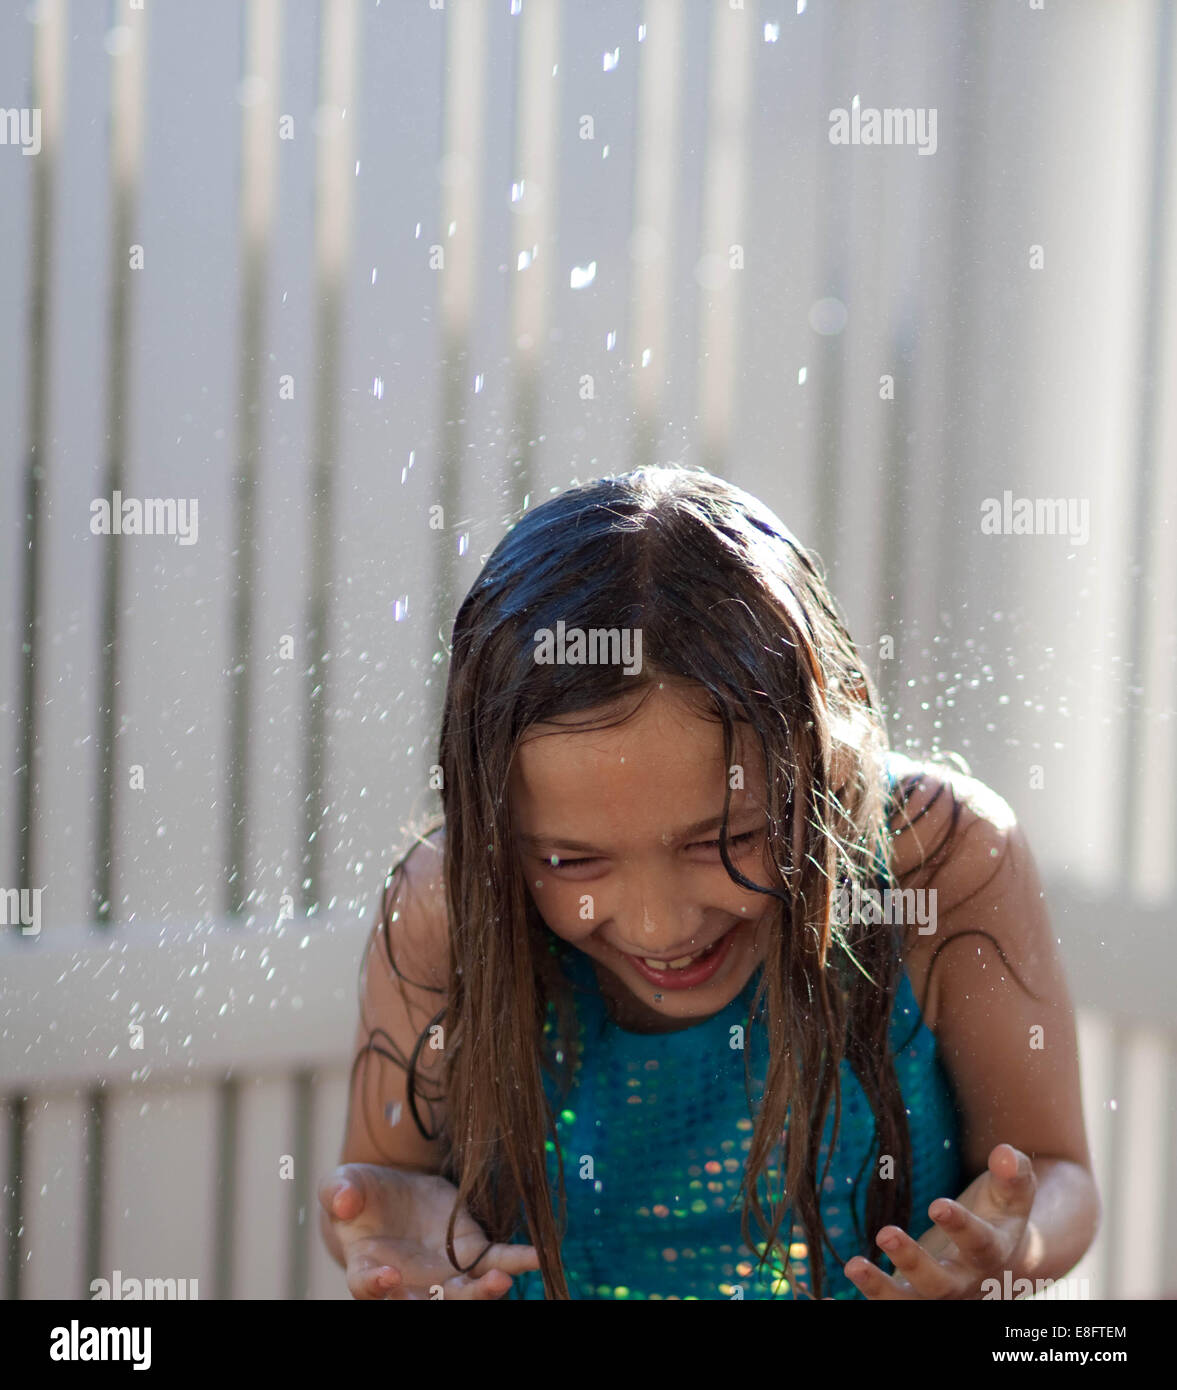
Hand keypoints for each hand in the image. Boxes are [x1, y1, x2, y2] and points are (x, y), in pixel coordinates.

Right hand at [318, 1163, 540, 1299]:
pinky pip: (495, 1261)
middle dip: (448, 1300)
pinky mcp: (470, 1252)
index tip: (389, 1277)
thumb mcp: (341, 1185)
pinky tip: (537, 1257)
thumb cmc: (358, 1195)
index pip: (368, 1287)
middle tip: (468, 1290)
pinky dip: (516, 1261)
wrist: (390, 1193)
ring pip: (465, 1291)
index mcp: (368, 1269)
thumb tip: (342, 1201)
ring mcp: (442, 1272)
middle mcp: (408, 1283)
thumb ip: (338, 1192)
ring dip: (484, 1291)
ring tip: (502, 1280)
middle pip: (426, 1303)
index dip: (376, 1286)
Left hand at [843, 1142, 1036, 1299]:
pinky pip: (884, 1308)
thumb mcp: (1013, 1198)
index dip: (960, 1226)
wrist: (1004, 1269)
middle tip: (886, 1233)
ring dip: (880, 1289)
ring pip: (909, 1305)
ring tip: (853, 1265)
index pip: (979, 1243)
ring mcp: (935, 1298)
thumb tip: (1003, 1151)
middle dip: (914, 1262)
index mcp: (990, 1255)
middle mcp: (964, 1284)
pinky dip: (853, 1307)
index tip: (937, 1205)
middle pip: (941, 1285)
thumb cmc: (1001, 1220)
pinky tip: (822, 1299)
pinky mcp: (910, 1301)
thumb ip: (1012, 1175)